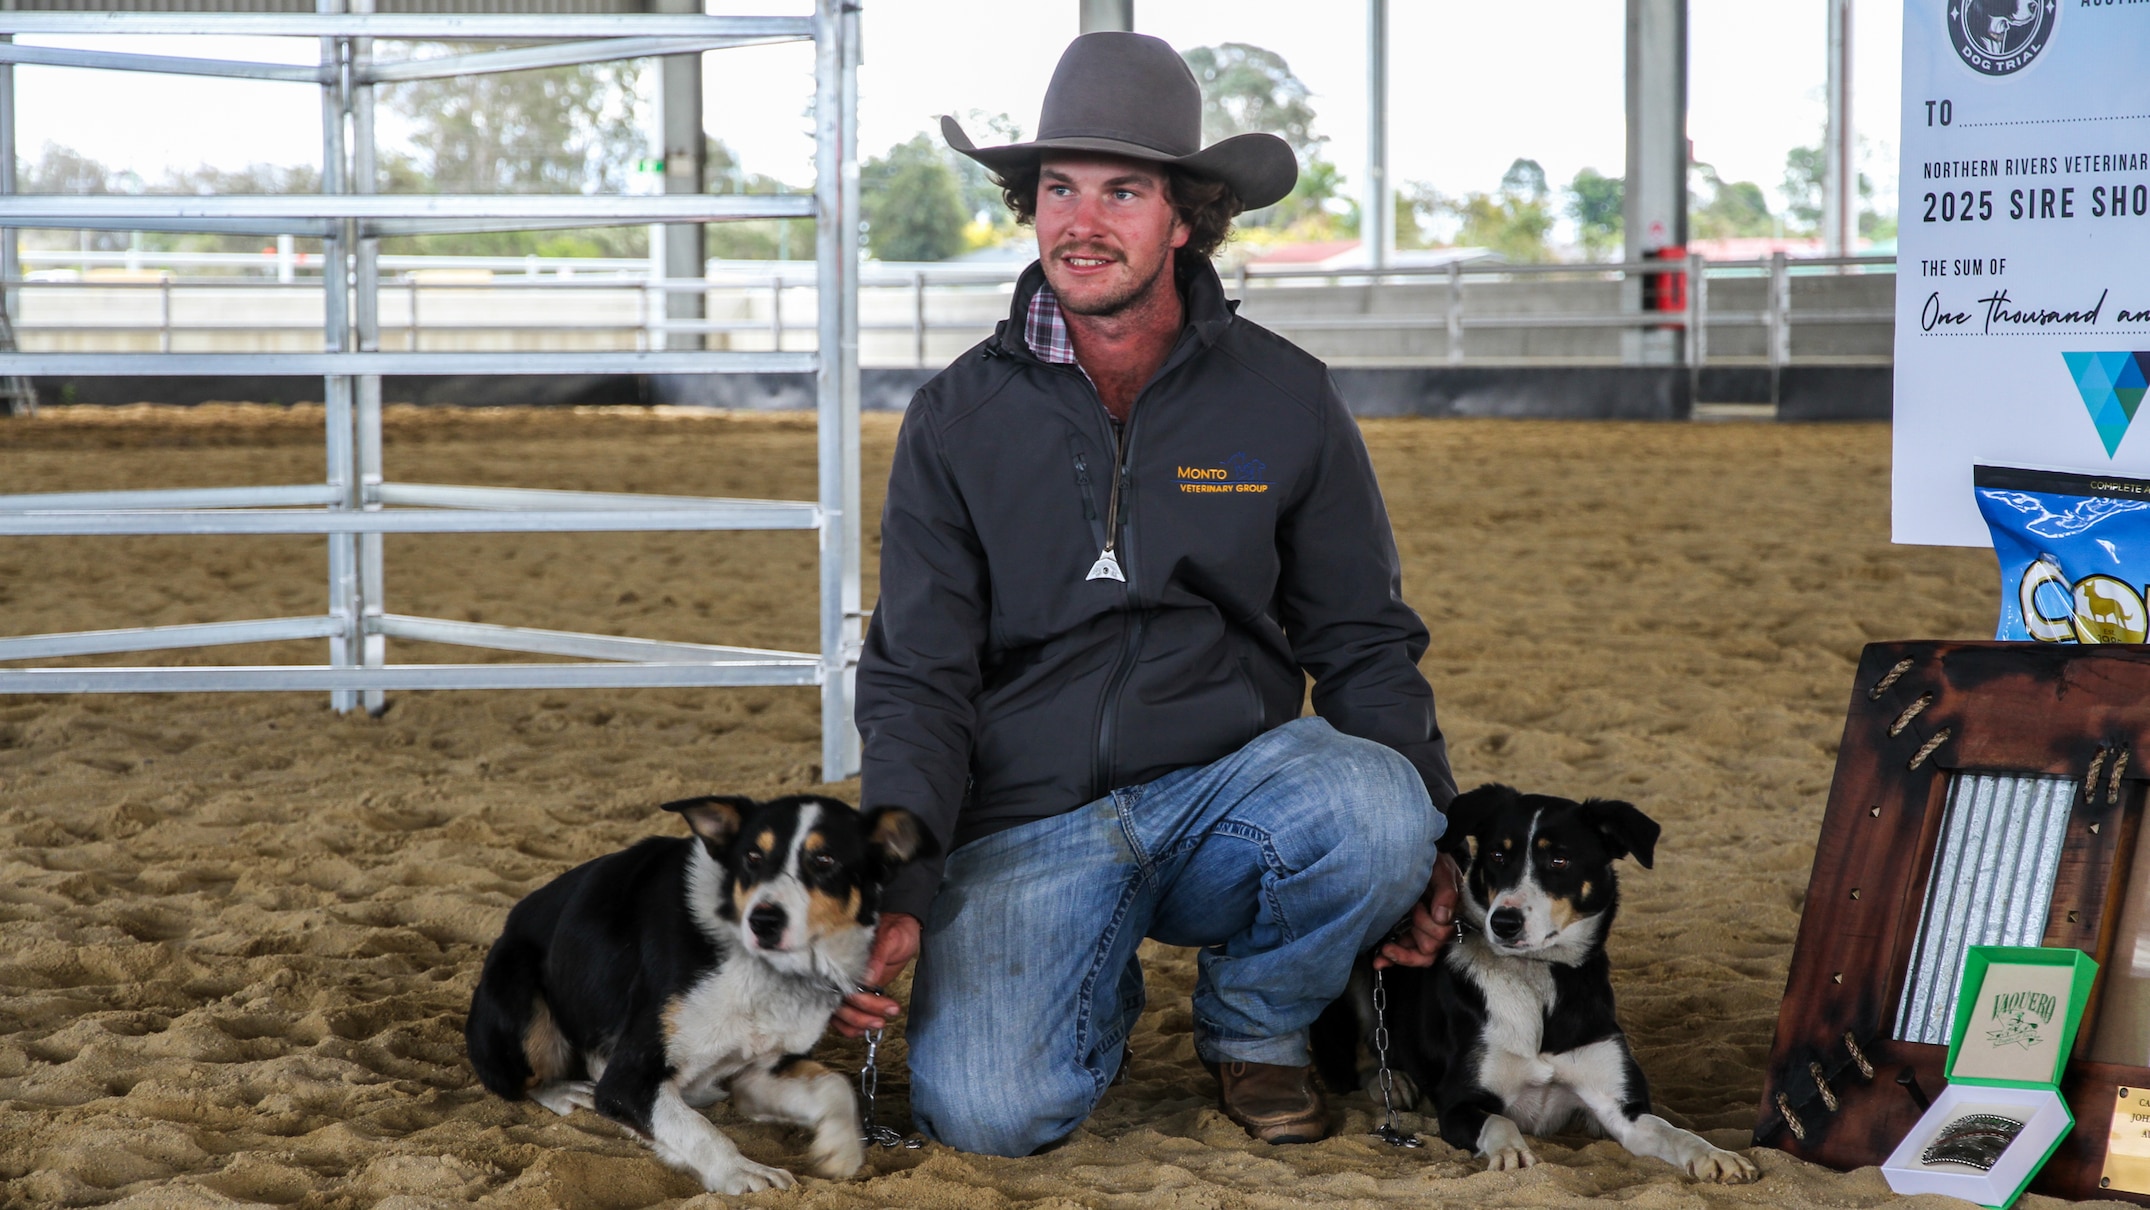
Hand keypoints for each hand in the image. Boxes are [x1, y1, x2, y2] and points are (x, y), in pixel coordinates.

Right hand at [832, 912, 918, 1037]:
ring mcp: (843, 983)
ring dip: (856, 1022)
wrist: (904, 928)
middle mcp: (839, 971)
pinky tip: (863, 1029)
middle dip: (862, 1014)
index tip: (881, 1001)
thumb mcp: (891, 937)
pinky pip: (841, 1015)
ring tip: (879, 1024)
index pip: (841, 982)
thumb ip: (878, 956)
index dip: (859, 997)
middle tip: (885, 1015)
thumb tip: (868, 979)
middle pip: (839, 1000)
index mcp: (843, 955)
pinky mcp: (851, 992)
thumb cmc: (896, 929)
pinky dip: (849, 1026)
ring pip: (838, 1011)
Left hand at [1375, 852, 1461, 968]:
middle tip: (1409, 911)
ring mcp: (1420, 930)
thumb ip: (1446, 891)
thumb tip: (1442, 917)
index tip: (1417, 906)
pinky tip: (1379, 961)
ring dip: (1400, 953)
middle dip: (1416, 931)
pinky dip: (1390, 958)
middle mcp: (1436, 925)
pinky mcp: (1405, 931)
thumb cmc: (1433, 862)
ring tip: (1386, 947)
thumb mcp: (1441, 870)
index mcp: (1450, 912)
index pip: (1442, 935)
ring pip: (1416, 955)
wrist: (1416, 855)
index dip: (1429, 926)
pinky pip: (1402, 952)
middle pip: (1429, 948)